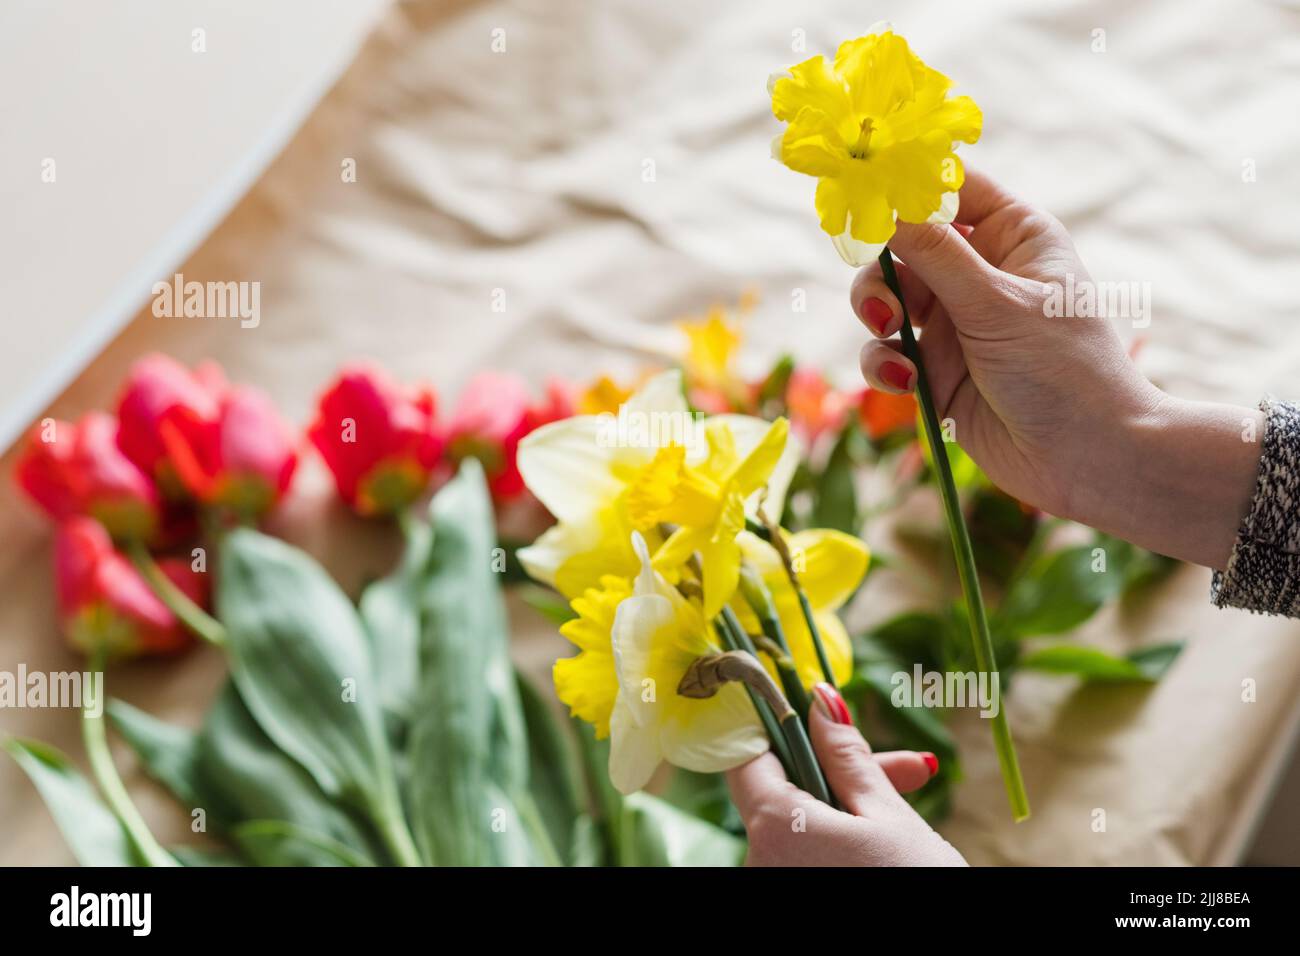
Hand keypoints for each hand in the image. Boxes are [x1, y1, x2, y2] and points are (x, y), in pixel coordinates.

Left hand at [726, 684, 965, 866]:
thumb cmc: (919, 887)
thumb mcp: (888, 815)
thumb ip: (846, 755)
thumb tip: (818, 699)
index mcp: (772, 826)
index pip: (746, 757)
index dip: (781, 731)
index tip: (817, 719)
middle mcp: (755, 863)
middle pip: (782, 793)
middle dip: (839, 775)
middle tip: (904, 770)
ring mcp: (768, 888)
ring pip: (796, 828)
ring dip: (844, 810)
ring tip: (908, 802)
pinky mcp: (785, 905)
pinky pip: (800, 859)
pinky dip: (835, 846)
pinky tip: (883, 843)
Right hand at [849, 169, 1261, 569]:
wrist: (1086, 460)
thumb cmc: (1062, 370)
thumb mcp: (997, 303)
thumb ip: (935, 254)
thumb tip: (884, 205)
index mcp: (1014, 238)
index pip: (952, 189)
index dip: (907, 187)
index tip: (863, 192)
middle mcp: (981, 275)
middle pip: (904, 245)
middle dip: (882, 268)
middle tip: (877, 293)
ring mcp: (956, 324)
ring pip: (887, 299)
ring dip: (876, 314)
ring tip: (888, 333)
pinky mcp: (935, 372)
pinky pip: (888, 352)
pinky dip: (885, 363)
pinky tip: (904, 382)